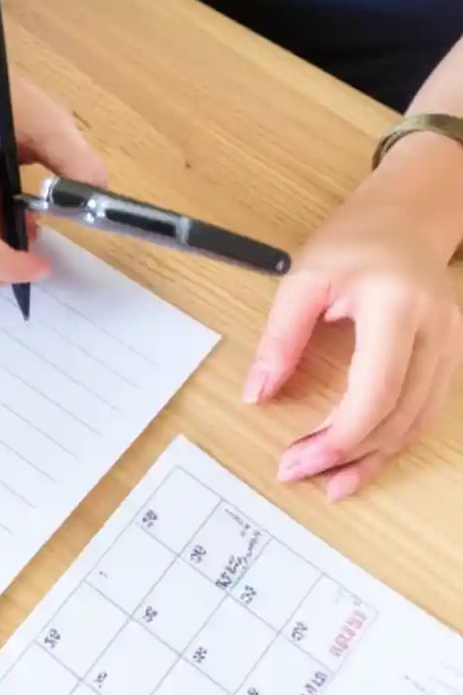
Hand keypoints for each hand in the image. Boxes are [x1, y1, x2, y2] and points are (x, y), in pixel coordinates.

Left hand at [245, 173, 462, 500]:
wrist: (405, 219)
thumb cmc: (352, 242)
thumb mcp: (301, 281)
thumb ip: (278, 339)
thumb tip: (256, 395)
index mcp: (397, 306)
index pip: (377, 391)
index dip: (340, 436)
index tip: (297, 458)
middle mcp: (435, 331)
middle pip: (399, 416)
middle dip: (347, 454)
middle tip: (297, 471)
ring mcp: (451, 347)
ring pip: (418, 422)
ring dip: (373, 458)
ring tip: (328, 481)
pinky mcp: (450, 358)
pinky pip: (424, 412)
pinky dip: (391, 441)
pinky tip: (360, 460)